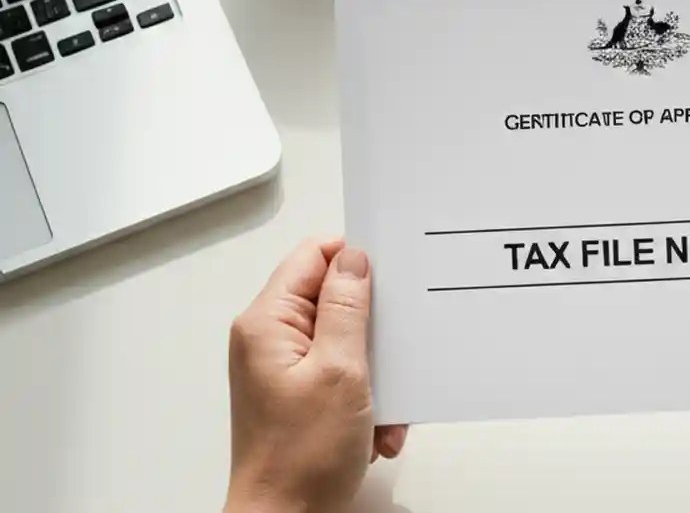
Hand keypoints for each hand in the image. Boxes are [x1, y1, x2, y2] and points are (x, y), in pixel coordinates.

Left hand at [225, 239, 408, 512]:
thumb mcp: (340, 371)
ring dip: (376, 372)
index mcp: (268, 323)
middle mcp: (270, 340)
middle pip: (334, 299)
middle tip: (392, 352)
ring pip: (346, 342)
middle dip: (373, 330)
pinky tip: (376, 428)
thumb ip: (347, 308)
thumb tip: (354, 259)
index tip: (391, 278)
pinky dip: (367, 398)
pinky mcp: (300, 394)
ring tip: (383, 406)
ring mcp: (284, 368)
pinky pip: (344, 376)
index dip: (355, 260)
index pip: (313, 257)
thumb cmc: (300, 461)